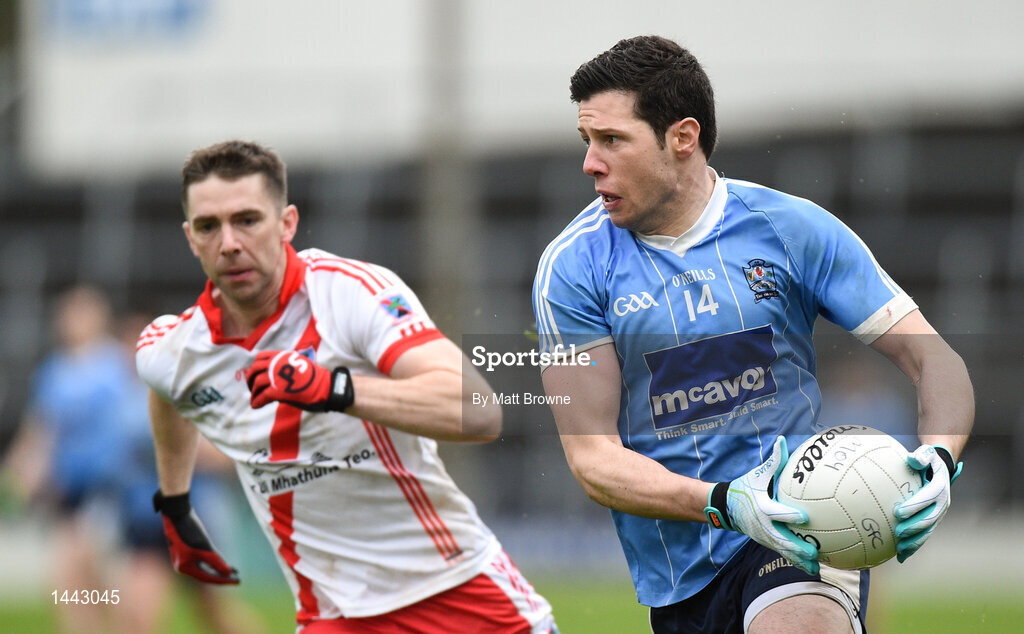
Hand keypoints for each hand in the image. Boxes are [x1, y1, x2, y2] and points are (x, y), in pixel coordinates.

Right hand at [153, 491, 238, 584]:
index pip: (207, 578)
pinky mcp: (188, 548)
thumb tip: (228, 573)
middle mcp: (183, 565)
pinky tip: (224, 562)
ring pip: (205, 567)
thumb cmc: (189, 530)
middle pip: (206, 574)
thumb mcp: (204, 547)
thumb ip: (215, 561)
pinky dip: (214, 561)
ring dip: (219, 569)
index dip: (223, 580)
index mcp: (184, 568)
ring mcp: (185, 557)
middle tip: (238, 579)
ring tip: (234, 571)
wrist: (178, 512)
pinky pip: (203, 559)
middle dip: (222, 576)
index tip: (237, 581)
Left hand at [244, 350, 353, 411]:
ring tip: (254, 398)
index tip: (255, 375)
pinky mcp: (277, 391)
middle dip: (250, 379)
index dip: (255, 367)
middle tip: (252, 388)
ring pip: (256, 383)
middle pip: (254, 369)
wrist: (325, 387)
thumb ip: (285, 366)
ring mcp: (276, 377)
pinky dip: (256, 402)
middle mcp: (277, 364)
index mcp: (282, 356)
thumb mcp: (299, 363)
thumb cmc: (315, 378)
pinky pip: (261, 397)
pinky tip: (256, 406)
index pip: (260, 357)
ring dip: (253, 392)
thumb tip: (275, 376)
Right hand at [705, 436, 818, 574]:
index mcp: (762, 507)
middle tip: (813, 551)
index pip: (776, 512)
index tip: (804, 518)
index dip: (789, 515)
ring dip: (799, 560)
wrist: (727, 507)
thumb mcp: (757, 474)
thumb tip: (781, 442)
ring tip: (816, 567)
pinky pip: (783, 553)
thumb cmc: (746, 487)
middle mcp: (763, 525)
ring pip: (783, 550)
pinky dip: (796, 562)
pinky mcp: (768, 542)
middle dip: (797, 547)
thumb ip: (773, 461)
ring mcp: (765, 536)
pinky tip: (812, 569)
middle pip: (781, 538)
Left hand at [894, 445, 960, 562]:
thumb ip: (921, 456)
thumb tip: (912, 459)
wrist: (939, 470)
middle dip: (914, 527)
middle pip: (930, 518)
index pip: (929, 497)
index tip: (898, 512)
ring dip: (915, 542)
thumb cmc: (927, 461)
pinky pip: (924, 536)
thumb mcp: (927, 454)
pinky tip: (901, 556)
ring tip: (899, 549)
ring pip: (928, 531)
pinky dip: (914, 547)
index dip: (915, 505)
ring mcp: (938, 514)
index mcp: (940, 487)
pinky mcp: (932, 522)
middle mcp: (942, 503)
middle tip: (897, 531)